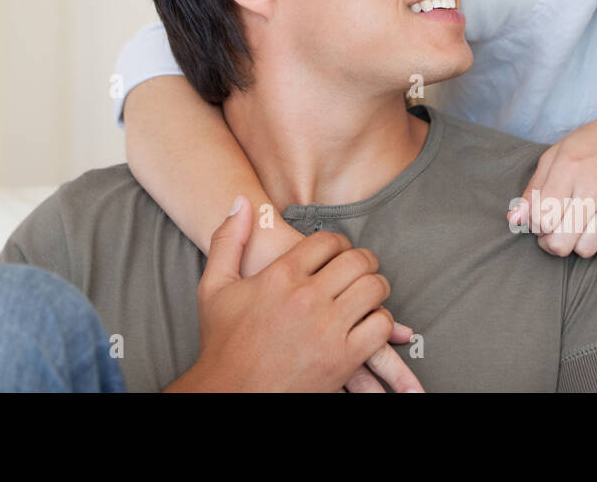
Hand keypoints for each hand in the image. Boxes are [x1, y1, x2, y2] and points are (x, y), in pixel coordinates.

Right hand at [167, 196, 410, 391]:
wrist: (228, 394)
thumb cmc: (221, 342)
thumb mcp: (214, 287)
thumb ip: (227, 239)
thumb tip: (241, 201)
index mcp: (280, 275)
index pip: (328, 240)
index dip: (338, 243)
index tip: (338, 252)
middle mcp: (306, 297)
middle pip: (356, 260)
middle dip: (363, 261)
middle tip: (361, 269)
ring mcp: (326, 329)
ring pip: (373, 289)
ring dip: (375, 287)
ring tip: (369, 292)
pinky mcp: (342, 359)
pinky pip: (380, 327)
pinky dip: (382, 323)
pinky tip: (369, 324)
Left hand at [506, 110, 596, 257]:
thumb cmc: (590, 147)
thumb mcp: (555, 157)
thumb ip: (532, 190)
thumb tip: (513, 220)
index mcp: (569, 167)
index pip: (541, 219)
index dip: (535, 225)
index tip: (541, 218)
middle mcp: (595, 184)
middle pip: (561, 241)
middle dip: (551, 242)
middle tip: (555, 231)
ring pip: (586, 248)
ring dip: (577, 243)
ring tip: (578, 226)